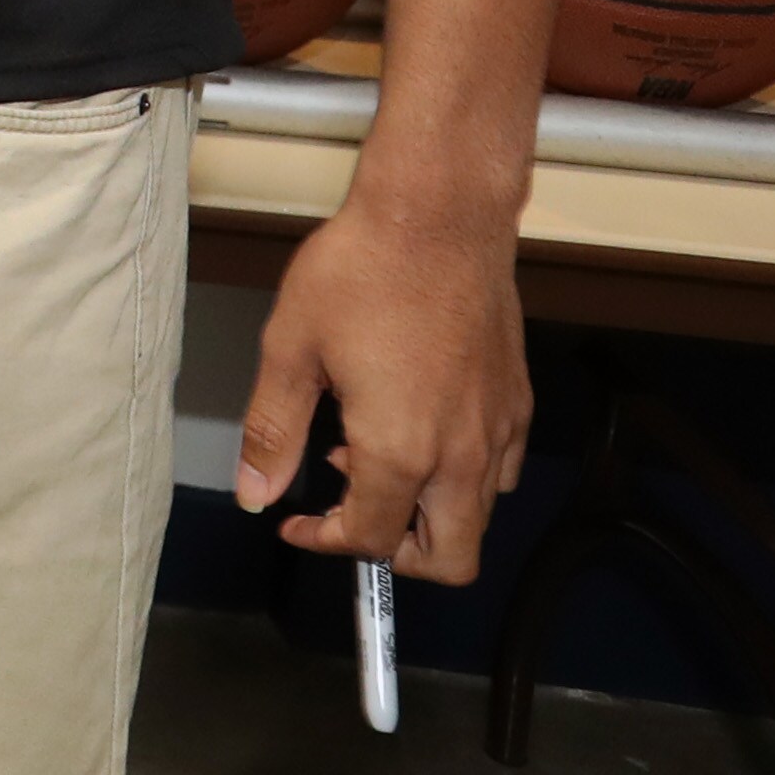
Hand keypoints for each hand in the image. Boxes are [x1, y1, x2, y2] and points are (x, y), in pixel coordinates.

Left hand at [234, 191, 529, 583]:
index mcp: (401, 451)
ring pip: (480, 516)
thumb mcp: (291, 350)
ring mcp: (499, 429)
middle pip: (452, 558)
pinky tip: (419, 430)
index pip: (372, 539)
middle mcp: (462, 454)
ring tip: (371, 457)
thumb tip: (255, 494)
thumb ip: (273, 432)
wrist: (438, 216)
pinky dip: (463, 478)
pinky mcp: (519, 400)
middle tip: (348, 516)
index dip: (327, 542)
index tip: (297, 522)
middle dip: (398, 557)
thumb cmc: (361, 272)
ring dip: (430, 515)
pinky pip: (501, 470)